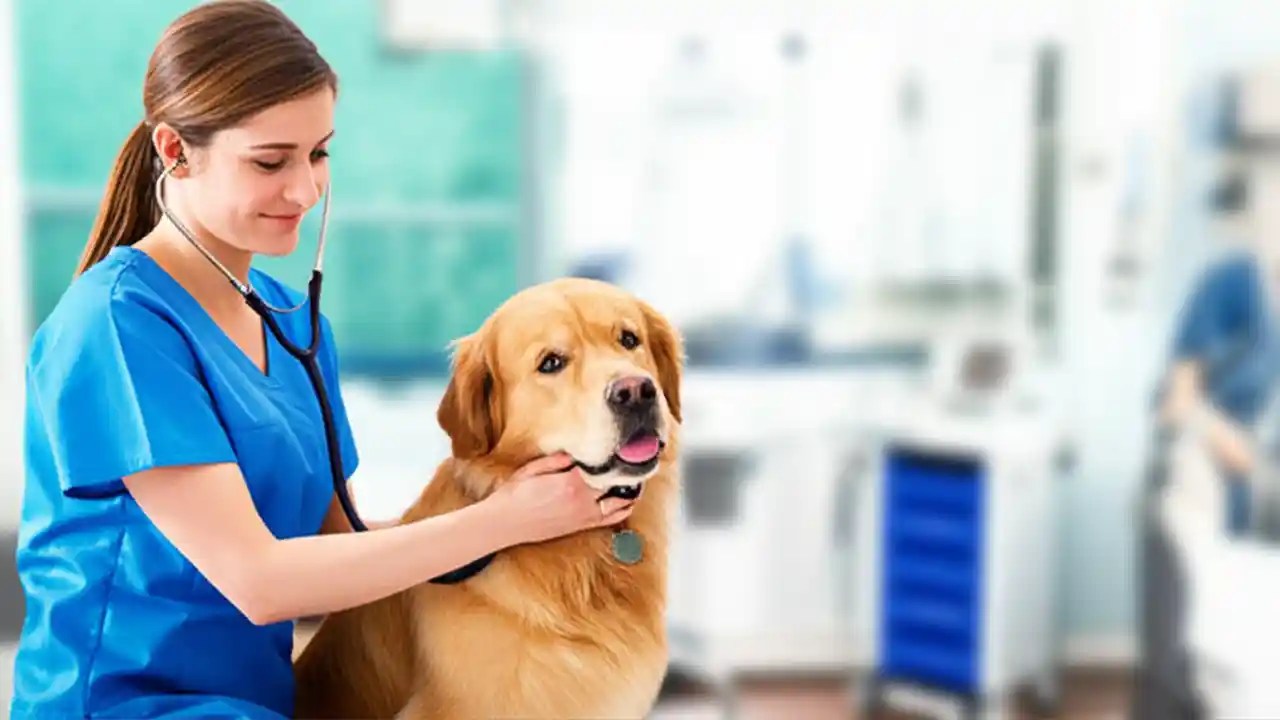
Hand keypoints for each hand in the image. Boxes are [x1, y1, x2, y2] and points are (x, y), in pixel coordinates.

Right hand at [485, 452, 634, 545]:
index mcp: (571, 482)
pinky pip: (610, 519)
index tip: (624, 448)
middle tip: (635, 459)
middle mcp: (582, 501)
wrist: (504, 524)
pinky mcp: (580, 527)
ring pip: (619, 504)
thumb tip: (576, 453)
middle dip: (626, 472)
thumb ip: (557, 460)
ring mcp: (583, 516)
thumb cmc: (514, 495)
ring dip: (630, 491)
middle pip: (615, 484)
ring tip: (637, 479)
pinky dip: (623, 510)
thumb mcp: (532, 469)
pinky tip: (628, 501)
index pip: (602, 467)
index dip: (614, 458)